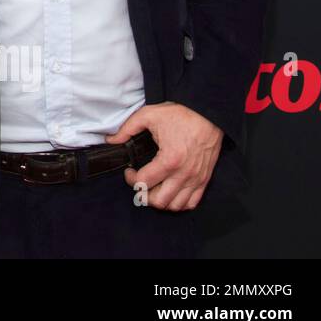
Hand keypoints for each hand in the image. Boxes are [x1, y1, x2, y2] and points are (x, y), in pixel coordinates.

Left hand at [108, 101, 222, 210]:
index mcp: (169, 160)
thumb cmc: (181, 114)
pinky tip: (169, 191)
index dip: (130, 179)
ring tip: (152, 188)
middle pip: (158, 200)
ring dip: (159, 201)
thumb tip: (111, 140)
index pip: (143, 182)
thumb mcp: (149, 115)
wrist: (209, 115)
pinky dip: (178, 203)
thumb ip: (127, 129)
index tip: (129, 171)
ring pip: (174, 205)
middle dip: (143, 195)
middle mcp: (184, 174)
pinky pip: (191, 203)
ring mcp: (196, 179)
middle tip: (139, 183)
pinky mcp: (204, 180)